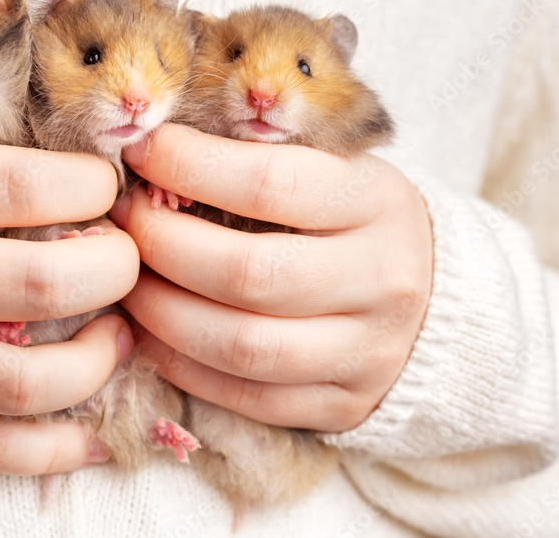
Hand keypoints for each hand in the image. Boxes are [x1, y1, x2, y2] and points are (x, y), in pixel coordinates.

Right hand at [0, 95, 137, 473]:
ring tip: (118, 337)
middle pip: (39, 281)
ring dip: (96, 364)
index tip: (109, 188)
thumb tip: (14, 39)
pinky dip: (50, 451)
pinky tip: (90, 436)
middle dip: (115, 271)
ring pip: (18, 382)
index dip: (96, 187)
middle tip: (128, 260)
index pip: (23, 186)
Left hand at [110, 123, 431, 431]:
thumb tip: (148, 153)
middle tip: (124, 223)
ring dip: (163, 314)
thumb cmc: (354, 220)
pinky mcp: (342, 405)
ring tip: (127, 283)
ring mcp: (366, 351)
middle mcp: (381, 279)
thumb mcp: (331, 171)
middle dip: (164, 246)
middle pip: (250, 273)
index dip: (191, 167)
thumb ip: (255, 161)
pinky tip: (151, 333)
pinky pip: (247, 398)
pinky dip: (184, 366)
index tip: (141, 153)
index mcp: (376, 202)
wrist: (434, 299)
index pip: (270, 184)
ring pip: (243, 346)